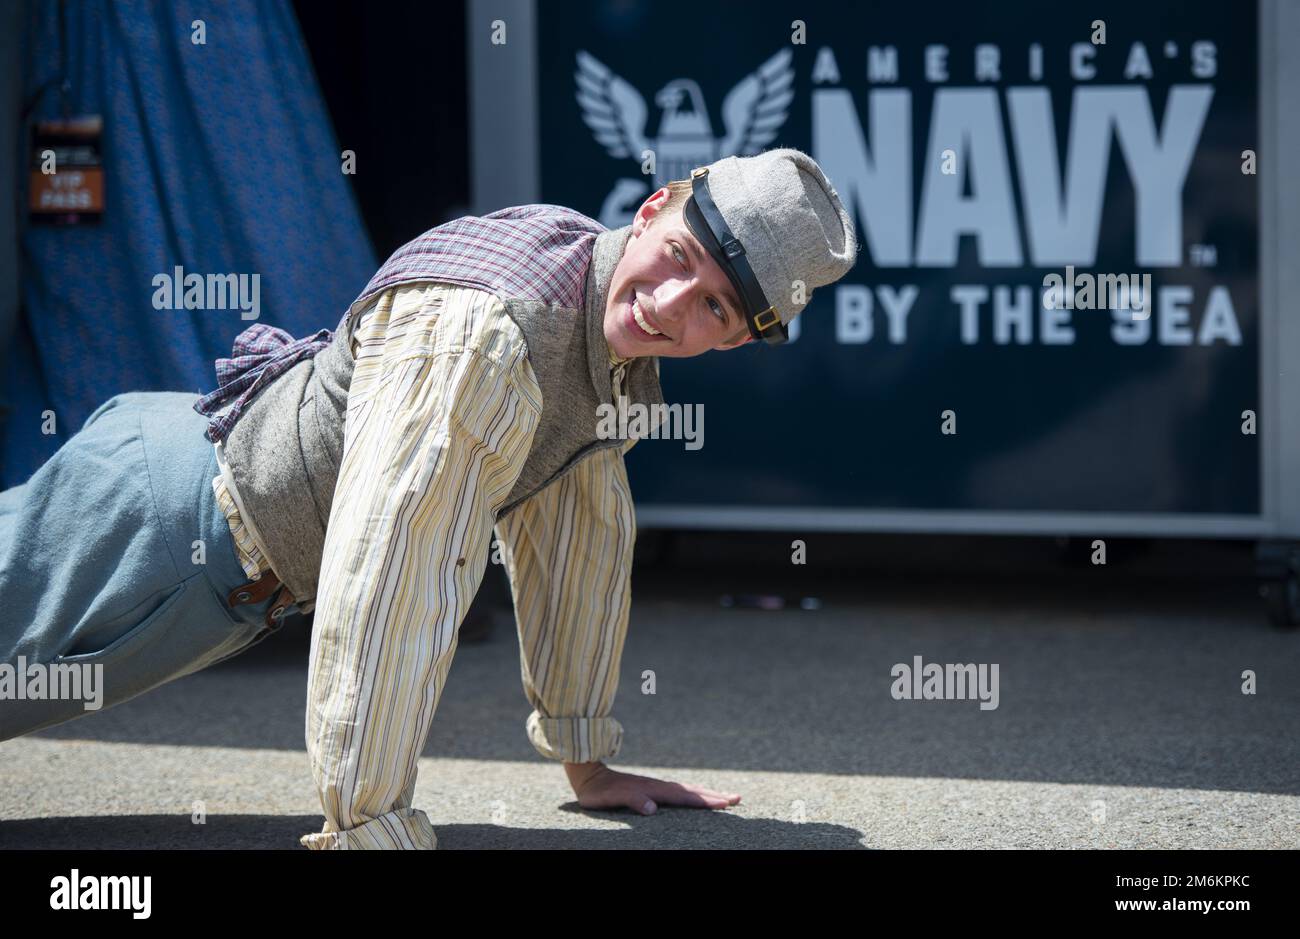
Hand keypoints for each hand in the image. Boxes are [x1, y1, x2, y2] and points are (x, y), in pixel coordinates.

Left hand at [564, 761, 740, 814]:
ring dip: (707, 794)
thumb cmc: (599, 791)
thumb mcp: (612, 799)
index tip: (726, 803)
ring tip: (725, 797)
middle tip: (738, 799)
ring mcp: (656, 787)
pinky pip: (678, 792)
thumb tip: (653, 809)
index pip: (685, 798)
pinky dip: (693, 794)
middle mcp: (658, 787)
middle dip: (715, 796)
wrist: (588, 774)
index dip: (706, 801)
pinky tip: (697, 797)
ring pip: (687, 790)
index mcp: (653, 791)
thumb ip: (632, 801)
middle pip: (692, 792)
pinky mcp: (651, 789)